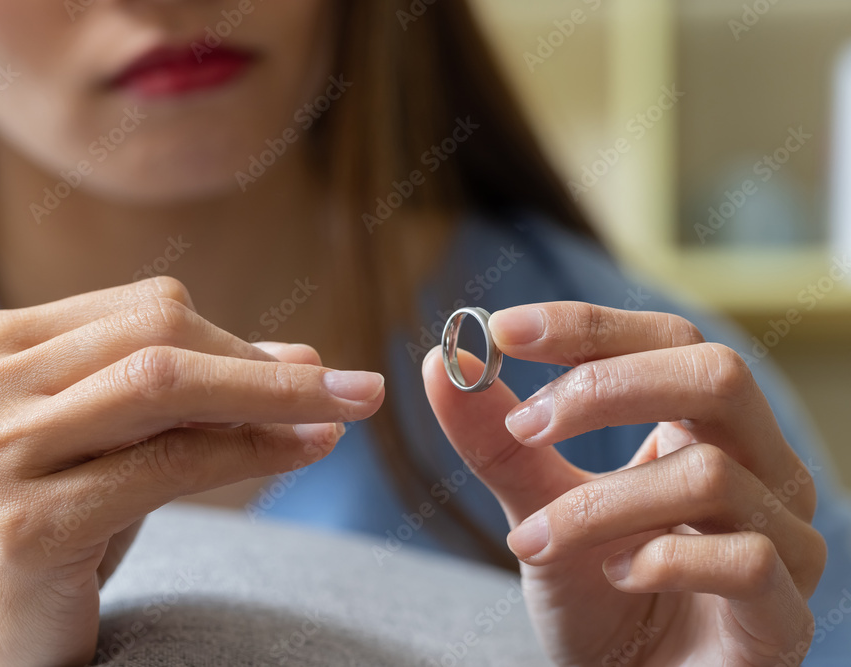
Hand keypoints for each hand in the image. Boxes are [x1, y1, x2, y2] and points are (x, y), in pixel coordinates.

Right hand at [0, 277, 383, 665]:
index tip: (303, 370)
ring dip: (276, 394)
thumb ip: (194, 391)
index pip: (145, 311)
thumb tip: (307, 354)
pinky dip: (251, 451)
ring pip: (166, 387)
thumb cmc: (51, 522)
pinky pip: (167, 466)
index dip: (236, 339)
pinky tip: (310, 447)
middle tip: (354, 385)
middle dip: (267, 362)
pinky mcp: (29, 524)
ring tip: (349, 404)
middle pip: (158, 337)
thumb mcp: (115, 440)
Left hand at [423, 301, 824, 665]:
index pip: (668, 340)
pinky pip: (744, 560)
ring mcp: (786, 539)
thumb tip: (443, 360)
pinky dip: (661, 560)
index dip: (590, 327)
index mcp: (709, 428)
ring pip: (710, 474)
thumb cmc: (597, 592)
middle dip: (606, 389)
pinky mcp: (784, 615)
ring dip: (600, 505)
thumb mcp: (536, 505)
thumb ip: (497, 440)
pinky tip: (615, 574)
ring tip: (537, 539)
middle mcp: (764, 469)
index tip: (503, 331)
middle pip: (716, 375)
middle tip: (522, 425)